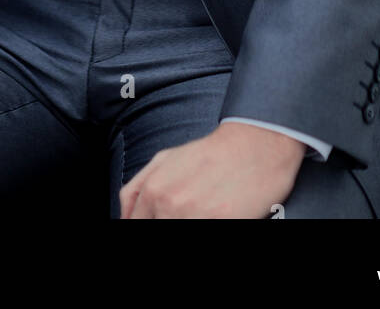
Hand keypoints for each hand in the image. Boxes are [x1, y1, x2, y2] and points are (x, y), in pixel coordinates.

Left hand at [118, 122, 305, 218]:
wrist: (255, 145)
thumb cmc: (211, 153)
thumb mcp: (164, 160)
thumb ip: (136, 189)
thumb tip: (124, 217)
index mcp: (153, 191)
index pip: (134, 225)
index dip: (144, 226)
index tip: (158, 220)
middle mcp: (169, 206)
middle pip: (154, 230)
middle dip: (165, 224)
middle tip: (184, 213)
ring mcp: (195, 218)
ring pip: (176, 234)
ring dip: (185, 224)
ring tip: (199, 213)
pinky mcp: (222, 223)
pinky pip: (206, 232)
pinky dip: (205, 227)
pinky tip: (211, 216)